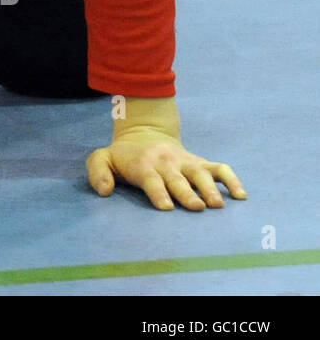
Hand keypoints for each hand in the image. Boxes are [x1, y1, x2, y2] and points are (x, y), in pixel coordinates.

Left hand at [87, 126, 246, 209]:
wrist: (145, 132)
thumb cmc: (123, 156)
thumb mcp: (102, 158)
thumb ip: (97, 172)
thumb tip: (104, 192)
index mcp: (144, 166)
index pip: (152, 180)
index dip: (158, 193)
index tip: (166, 207)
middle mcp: (167, 164)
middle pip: (179, 180)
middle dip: (187, 193)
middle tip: (198, 207)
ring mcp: (186, 162)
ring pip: (201, 173)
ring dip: (210, 188)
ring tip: (218, 205)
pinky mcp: (201, 162)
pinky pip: (220, 168)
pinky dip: (232, 180)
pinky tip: (241, 195)